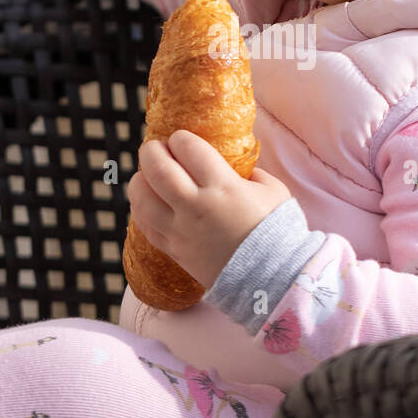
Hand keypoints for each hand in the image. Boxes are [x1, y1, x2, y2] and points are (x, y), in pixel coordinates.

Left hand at [127, 130, 292, 290]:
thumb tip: (232, 165)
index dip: (181, 138)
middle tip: (156, 148)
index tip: (182, 139)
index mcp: (222, 186)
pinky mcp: (174, 251)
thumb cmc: (277, 231)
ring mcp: (181, 231)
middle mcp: (196, 206)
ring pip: (141, 198)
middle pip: (157, 168)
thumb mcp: (273, 190)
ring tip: (147, 175)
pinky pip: (145, 226)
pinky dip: (141, 209)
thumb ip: (249, 172)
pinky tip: (147, 202)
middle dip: (151, 150)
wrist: (272, 279)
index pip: (188, 148)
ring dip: (140, 180)